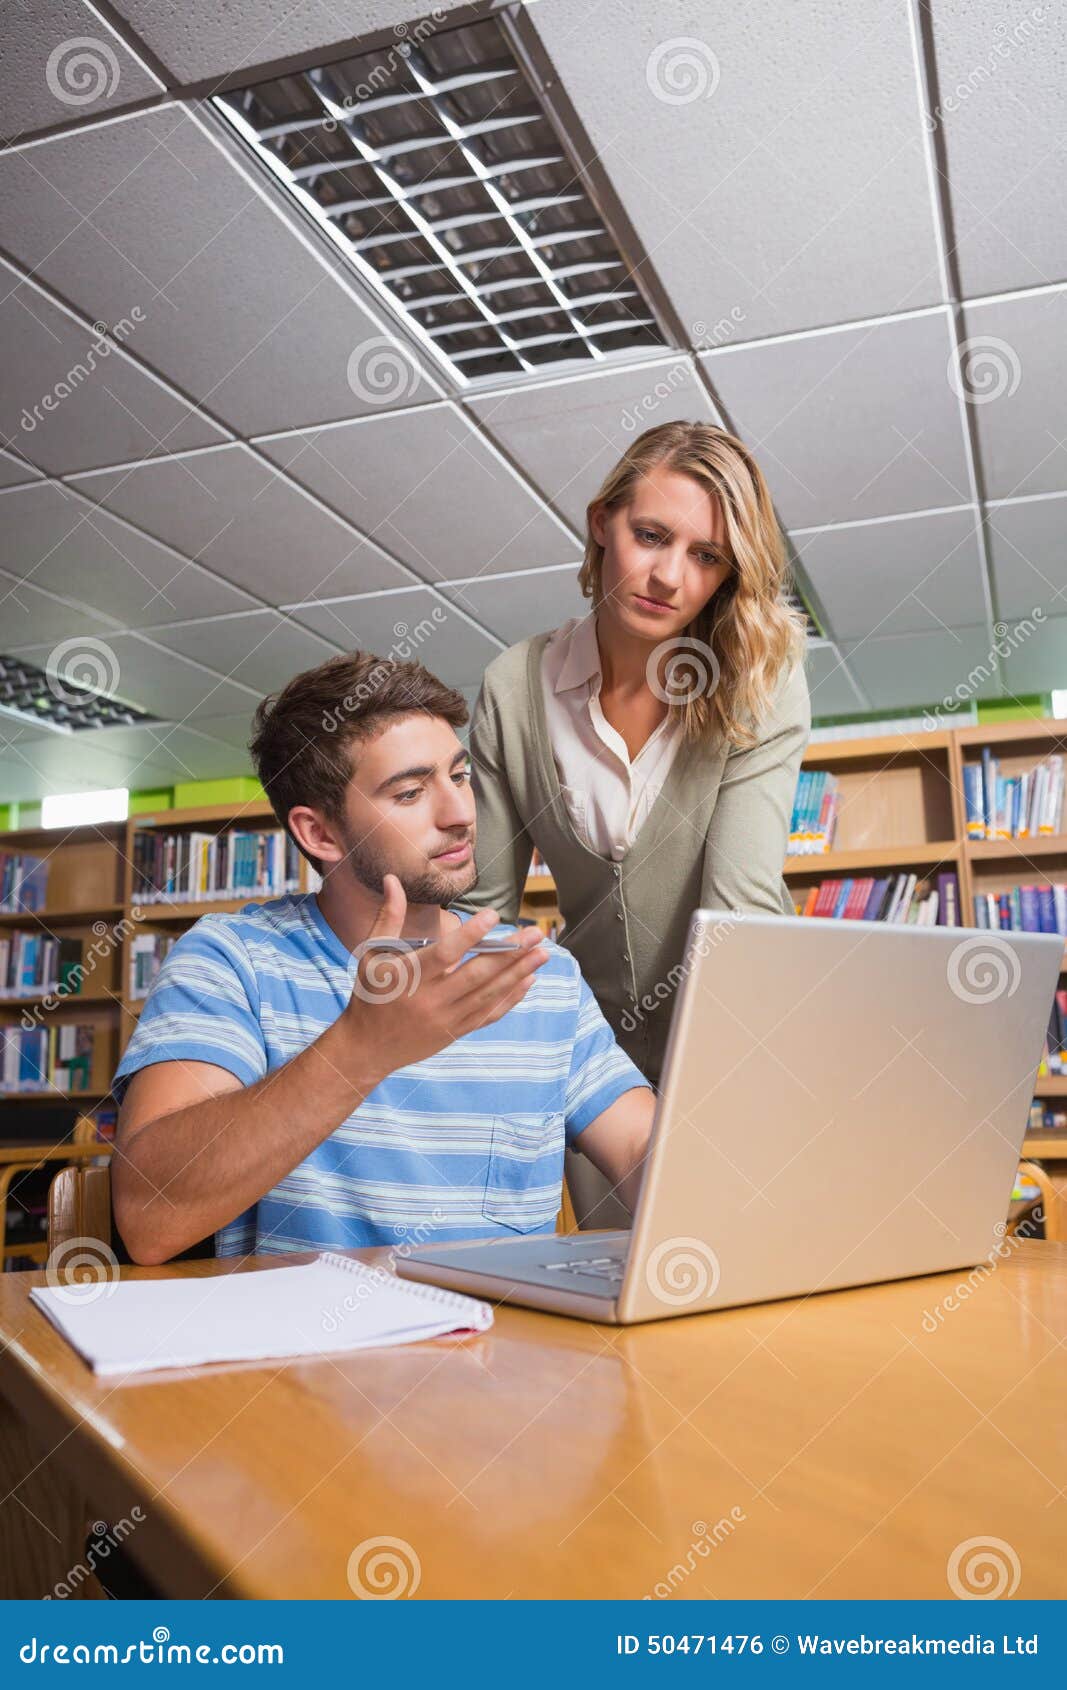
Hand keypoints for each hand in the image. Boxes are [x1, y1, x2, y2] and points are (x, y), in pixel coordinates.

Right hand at [343, 875, 548, 1071]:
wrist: (367, 1047)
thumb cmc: (370, 994)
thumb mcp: (371, 953)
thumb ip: (388, 916)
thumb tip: (392, 879)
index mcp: (410, 977)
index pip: (445, 953)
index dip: (470, 935)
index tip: (493, 915)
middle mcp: (431, 999)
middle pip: (477, 974)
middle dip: (510, 953)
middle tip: (535, 933)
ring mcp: (447, 1018)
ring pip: (488, 994)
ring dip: (518, 972)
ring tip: (542, 953)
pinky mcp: (456, 1032)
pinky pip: (489, 1014)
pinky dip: (510, 998)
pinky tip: (528, 980)